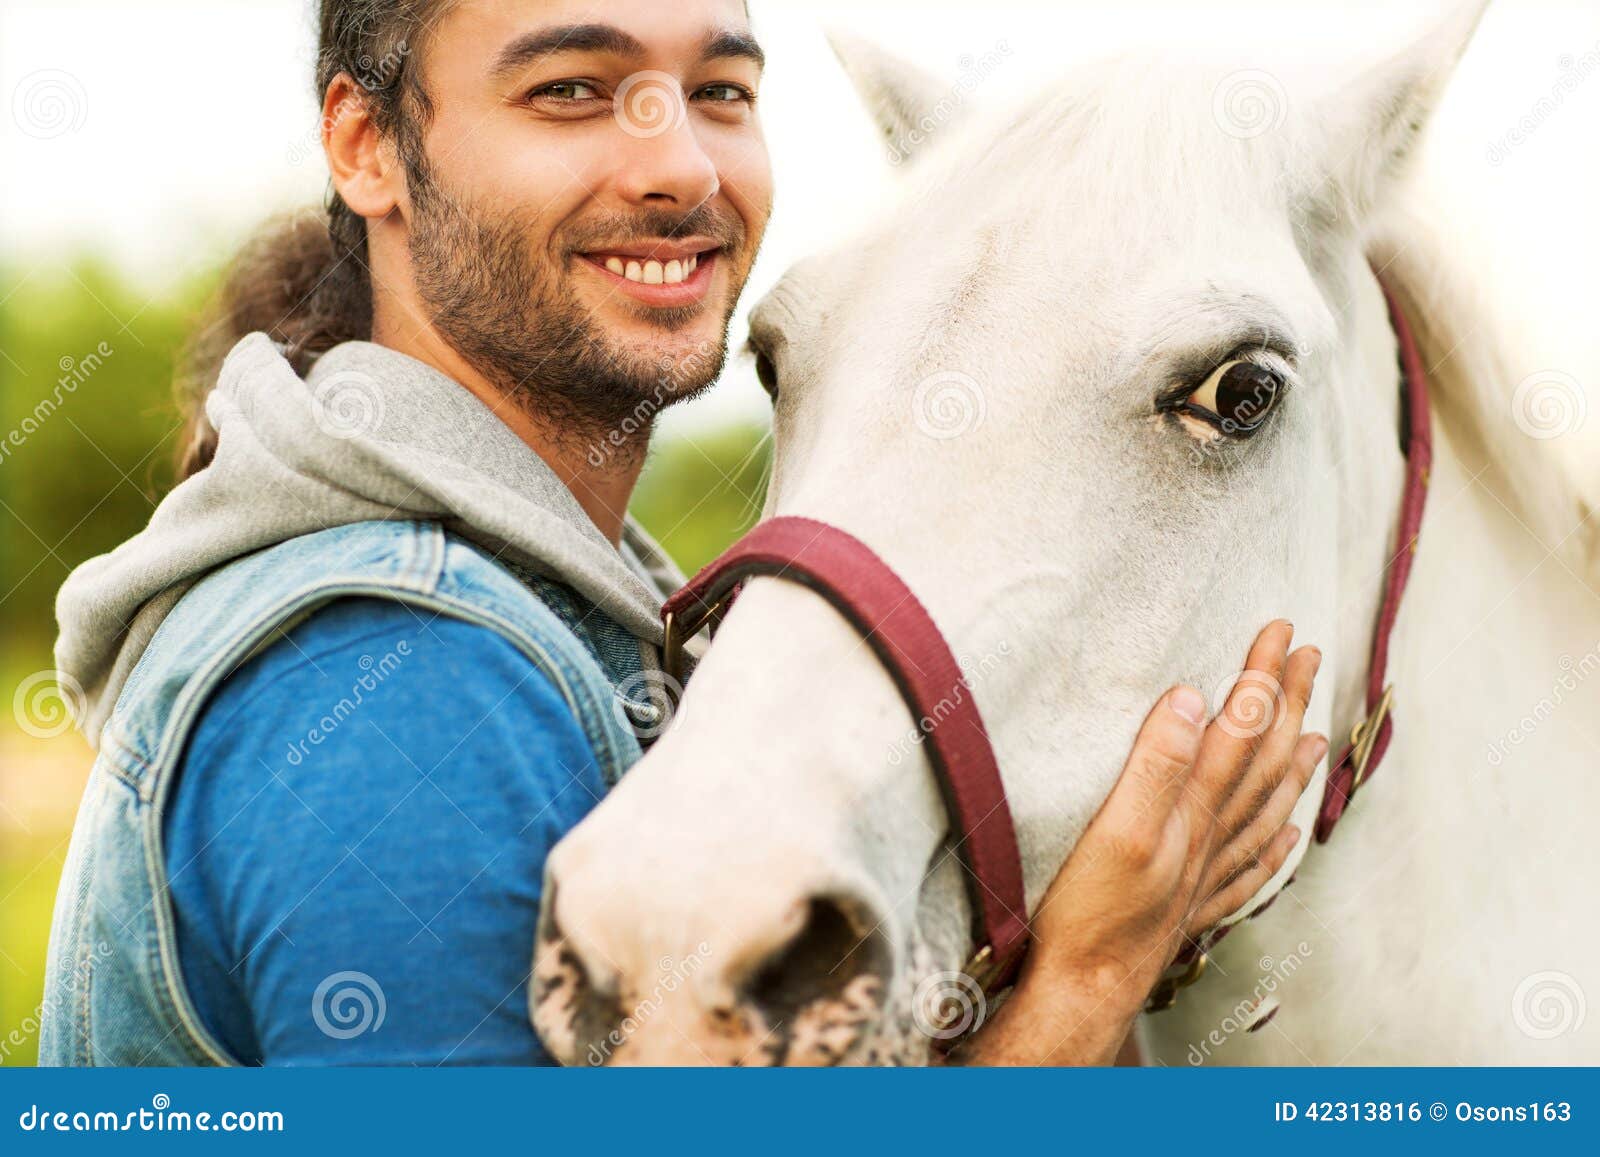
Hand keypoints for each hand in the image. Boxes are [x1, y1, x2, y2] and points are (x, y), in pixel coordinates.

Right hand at [955, 620, 1323, 1065]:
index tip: (1282, 632)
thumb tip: (1191, 698)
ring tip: (1316, 734)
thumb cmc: (1091, 915)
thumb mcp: (1114, 828)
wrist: (1083, 992)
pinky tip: (1286, 836)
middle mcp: (1208, 841)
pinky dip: (1273, 846)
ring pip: (1264, 811)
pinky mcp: (1189, 909)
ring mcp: (1203, 878)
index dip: (1261, 679)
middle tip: (1310, 657)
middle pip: (1262, 762)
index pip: (1238, 731)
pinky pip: (1249, 871)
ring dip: (1291, 767)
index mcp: (1191, 813)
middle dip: (1287, 704)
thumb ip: (1156, 763)